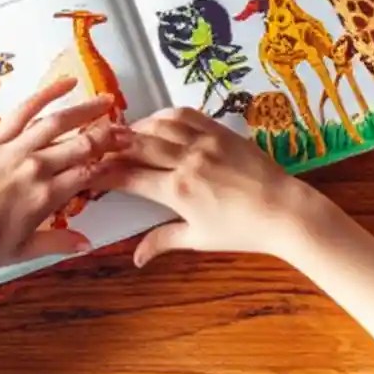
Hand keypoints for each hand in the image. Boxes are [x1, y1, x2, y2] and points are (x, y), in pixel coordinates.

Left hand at [0, 78, 128, 278]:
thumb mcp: (23, 251)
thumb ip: (57, 243)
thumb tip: (85, 244)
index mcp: (46, 198)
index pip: (89, 174)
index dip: (111, 163)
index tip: (125, 156)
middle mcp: (34, 169)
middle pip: (81, 145)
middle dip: (109, 136)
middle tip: (128, 131)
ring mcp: (13, 150)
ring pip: (58, 123)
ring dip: (86, 110)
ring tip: (107, 102)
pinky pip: (24, 110)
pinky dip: (46, 93)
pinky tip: (65, 83)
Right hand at [98, 107, 337, 267]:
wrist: (285, 211)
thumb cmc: (243, 230)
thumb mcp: (199, 239)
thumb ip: (162, 241)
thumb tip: (135, 258)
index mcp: (178, 191)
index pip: (129, 177)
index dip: (104, 173)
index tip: (88, 172)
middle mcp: (187, 161)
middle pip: (137, 145)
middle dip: (112, 145)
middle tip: (97, 147)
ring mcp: (204, 142)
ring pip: (158, 125)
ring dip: (136, 127)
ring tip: (123, 134)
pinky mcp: (220, 131)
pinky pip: (185, 115)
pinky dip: (164, 115)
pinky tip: (156, 122)